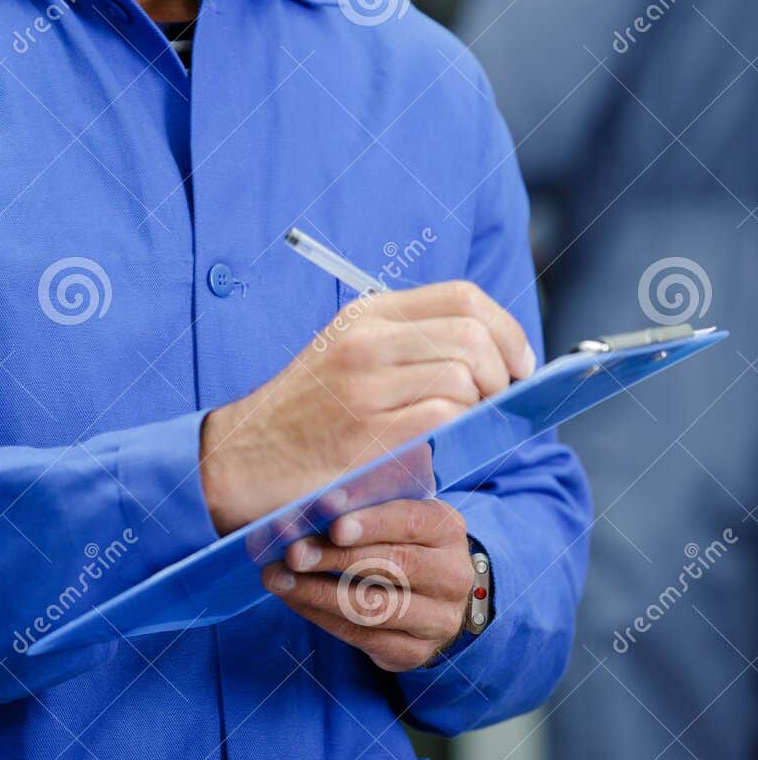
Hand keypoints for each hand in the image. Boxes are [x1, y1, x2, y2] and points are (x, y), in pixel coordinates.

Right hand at [199, 279, 534, 532]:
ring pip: (465, 375)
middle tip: (500, 402)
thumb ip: (411, 347)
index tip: (519, 362)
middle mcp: (367, 339)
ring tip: (465, 427)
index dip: (507, 329)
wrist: (241, 462)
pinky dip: (461, 432)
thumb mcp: (350, 357)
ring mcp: (366, 384)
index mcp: (367, 314)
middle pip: (473, 335)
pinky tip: (447, 446)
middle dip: (504, 372)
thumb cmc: (306, 418)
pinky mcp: (369, 432)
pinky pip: (446, 416)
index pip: (463, 297)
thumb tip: (494, 358)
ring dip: (481, 407)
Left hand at [260, 497, 474, 670]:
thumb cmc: (403, 540)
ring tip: (279, 578)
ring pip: (374, 608)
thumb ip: (367, 505)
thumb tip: (313, 502)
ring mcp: (437, 620)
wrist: (438, 596)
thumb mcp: (397, 514)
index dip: (371, 524)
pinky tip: (294, 599)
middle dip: (336, 559)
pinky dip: (321, 616)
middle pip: (392, 567)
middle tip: (293, 553)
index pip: (411, 522)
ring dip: (318, 593)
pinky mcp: (413, 652)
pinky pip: (362, 637)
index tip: (332, 525)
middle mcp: (451, 576)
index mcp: (447, 529)